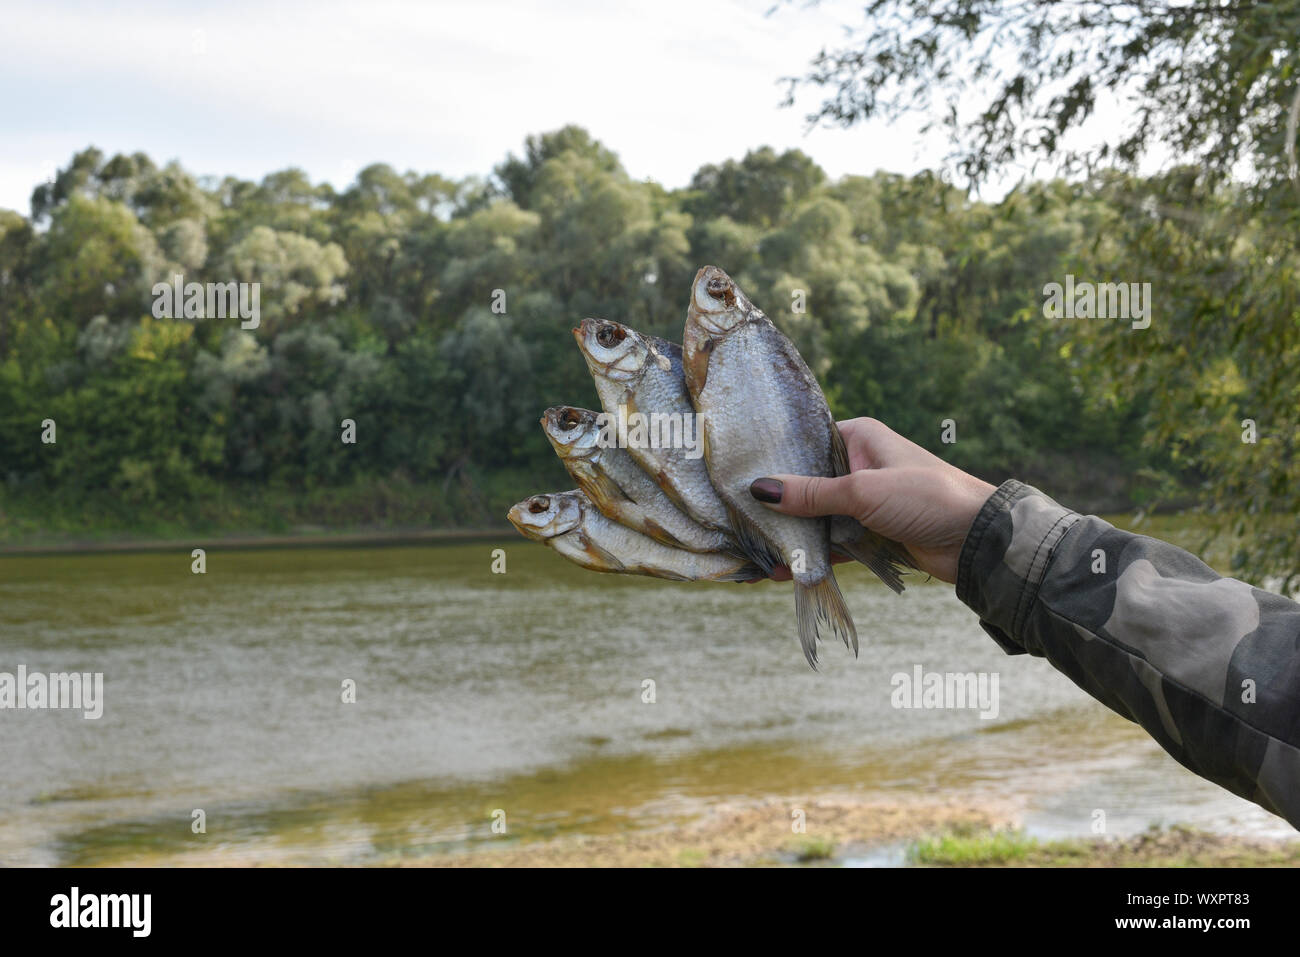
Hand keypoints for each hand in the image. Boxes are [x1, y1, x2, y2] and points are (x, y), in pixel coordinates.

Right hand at [748, 417, 996, 583]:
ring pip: (818, 517)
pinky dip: (813, 554)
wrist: (977, 539)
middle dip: (777, 506)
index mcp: (860, 437)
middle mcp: (860, 464)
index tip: (738, 475)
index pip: (806, 442)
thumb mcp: (862, 491)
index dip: (775, 459)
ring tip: (756, 555)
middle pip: (807, 484)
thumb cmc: (925, 496)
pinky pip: (834, 541)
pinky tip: (786, 571)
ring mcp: (866, 500)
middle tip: (737, 522)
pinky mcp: (873, 532)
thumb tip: (759, 488)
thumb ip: (810, 493)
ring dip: (793, 536)